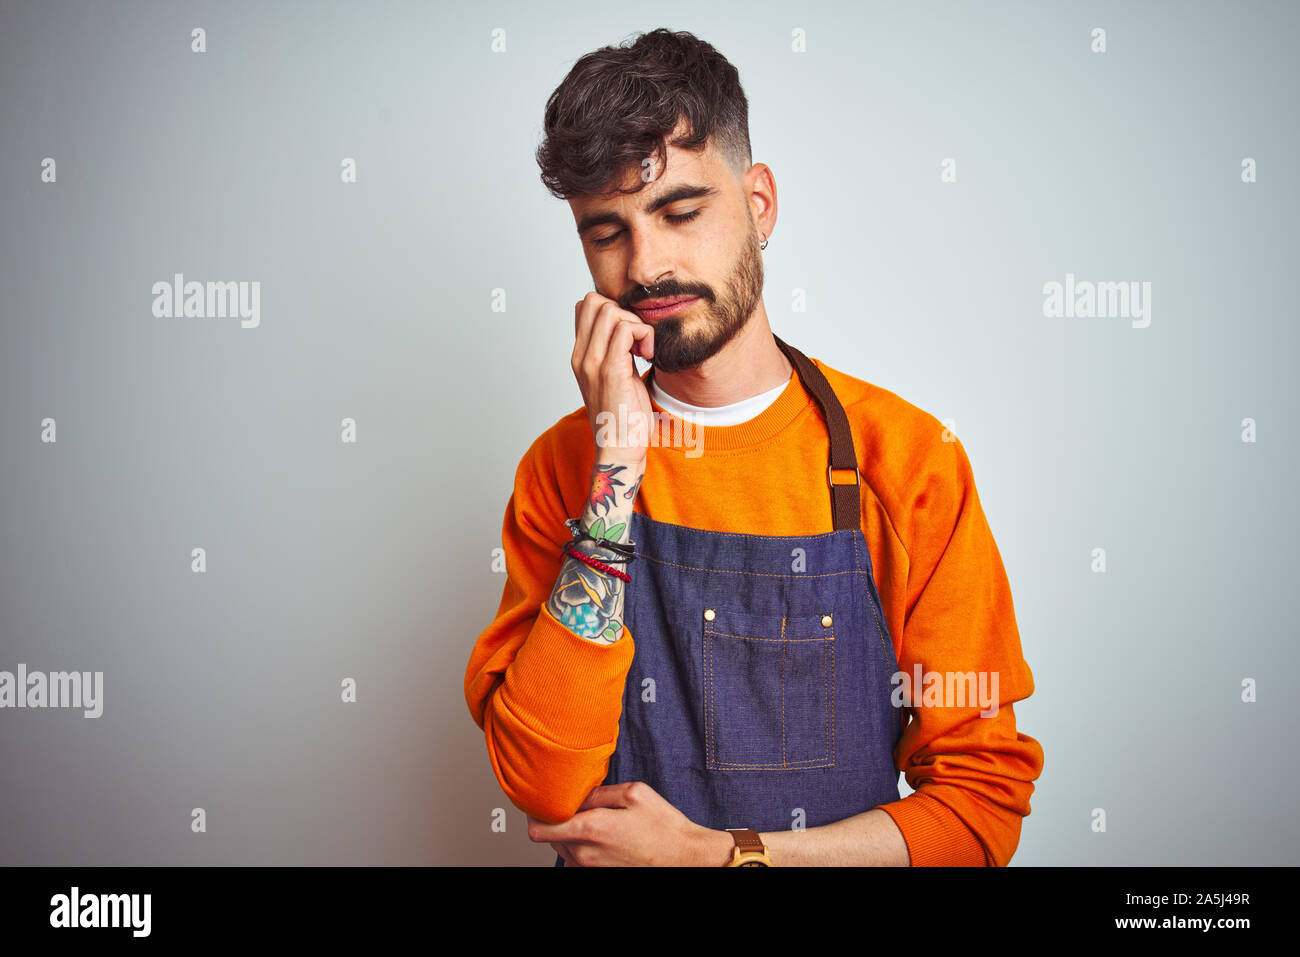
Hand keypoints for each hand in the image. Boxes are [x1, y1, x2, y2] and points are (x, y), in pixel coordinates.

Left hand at [527, 781, 723, 865]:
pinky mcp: (599, 875)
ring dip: (568, 834)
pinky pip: (575, 861)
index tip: (540, 801)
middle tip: (573, 805)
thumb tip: (577, 794)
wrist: (685, 858)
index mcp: (591, 829)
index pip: (539, 829)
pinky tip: (598, 836)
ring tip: (590, 820)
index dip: (534, 814)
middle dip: (555, 820)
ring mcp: (591, 868)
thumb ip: (599, 792)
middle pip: (548, 838)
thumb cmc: (664, 826)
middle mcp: (585, 853)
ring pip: (561, 849)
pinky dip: (579, 847)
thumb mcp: (634, 793)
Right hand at [572, 291, 653, 460]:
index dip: (612, 310)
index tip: (629, 335)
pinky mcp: (611, 371)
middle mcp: (581, 356)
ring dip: (636, 323)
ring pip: (611, 310)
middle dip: (623, 311)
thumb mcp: (614, 376)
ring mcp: (593, 362)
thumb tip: (630, 329)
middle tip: (637, 339)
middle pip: (594, 301)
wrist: (619, 448)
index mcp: (580, 356)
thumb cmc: (622, 416)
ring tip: (643, 349)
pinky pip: (626, 329)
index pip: (585, 307)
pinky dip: (644, 335)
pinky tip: (647, 356)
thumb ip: (615, 352)